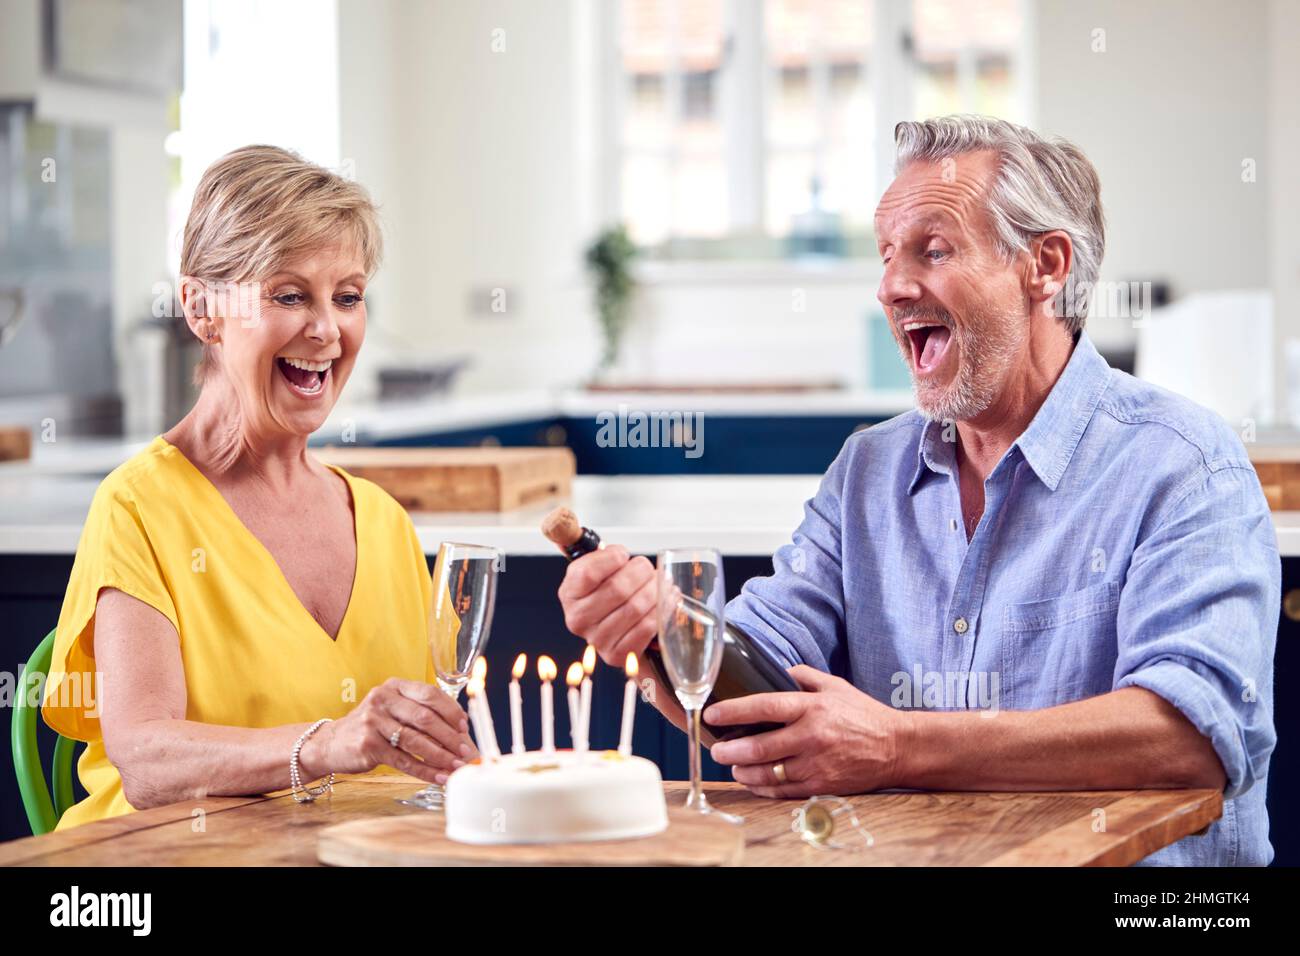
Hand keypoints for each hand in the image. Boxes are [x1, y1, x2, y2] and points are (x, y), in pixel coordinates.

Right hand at [302, 678, 477, 784]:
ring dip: (440, 756)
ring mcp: (373, 722)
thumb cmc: (372, 726)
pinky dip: (425, 770)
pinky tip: (439, 777)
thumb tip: (461, 734)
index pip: (429, 693)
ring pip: (415, 740)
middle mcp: (382, 700)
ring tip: (457, 766)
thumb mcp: (393, 710)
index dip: (451, 711)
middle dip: (450, 736)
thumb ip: (420, 714)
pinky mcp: (368, 745)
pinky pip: (404, 760)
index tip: (465, 726)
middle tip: (466, 751)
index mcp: (394, 686)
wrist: (331, 743)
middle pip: (425, 717)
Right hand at [557, 544, 656, 665]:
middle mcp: (577, 618)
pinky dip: (661, 611)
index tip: (623, 555)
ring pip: (636, 607)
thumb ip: (587, 546)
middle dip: (640, 573)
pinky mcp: (617, 655)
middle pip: (617, 589)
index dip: (613, 559)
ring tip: (658, 583)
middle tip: (647, 568)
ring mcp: (596, 640)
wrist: (621, 629)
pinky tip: (663, 602)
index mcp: (569, 592)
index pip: (588, 572)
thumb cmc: (611, 591)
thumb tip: (561, 520)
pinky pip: (647, 627)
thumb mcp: (597, 567)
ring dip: (655, 591)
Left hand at [705, 665, 908, 797]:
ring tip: (732, 766)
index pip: (765, 706)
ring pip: (769, 773)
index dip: (734, 711)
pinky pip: (784, 791)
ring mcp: (816, 764)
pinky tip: (753, 781)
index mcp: (812, 708)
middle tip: (717, 750)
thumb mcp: (836, 686)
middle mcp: (811, 736)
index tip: (713, 714)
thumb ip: (804, 676)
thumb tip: (778, 670)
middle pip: (761, 747)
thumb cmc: (864, 715)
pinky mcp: (822, 785)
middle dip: (731, 751)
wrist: (897, 748)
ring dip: (744, 772)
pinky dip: (763, 788)